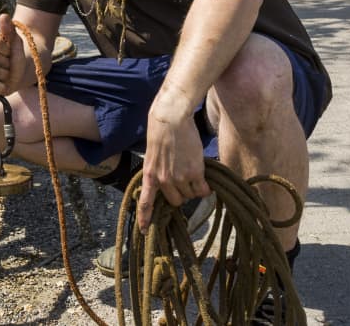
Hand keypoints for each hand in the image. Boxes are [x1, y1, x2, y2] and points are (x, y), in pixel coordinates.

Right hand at [0, 13, 25, 95]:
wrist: (16, 76)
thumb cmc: (15, 58)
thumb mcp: (15, 44)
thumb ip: (9, 30)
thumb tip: (4, 15)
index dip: (8, 52)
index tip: (10, 54)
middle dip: (7, 65)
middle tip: (8, 66)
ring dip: (5, 76)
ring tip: (5, 75)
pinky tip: (1, 83)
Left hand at [136, 103, 209, 231]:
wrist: (171, 120)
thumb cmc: (160, 134)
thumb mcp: (152, 156)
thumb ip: (158, 172)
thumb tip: (169, 186)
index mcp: (149, 175)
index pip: (145, 202)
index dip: (145, 217)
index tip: (144, 229)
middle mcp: (163, 180)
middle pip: (176, 201)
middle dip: (181, 194)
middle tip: (184, 180)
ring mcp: (179, 177)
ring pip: (190, 195)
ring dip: (194, 187)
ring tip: (192, 170)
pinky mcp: (194, 172)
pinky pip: (202, 190)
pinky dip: (205, 187)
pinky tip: (204, 179)